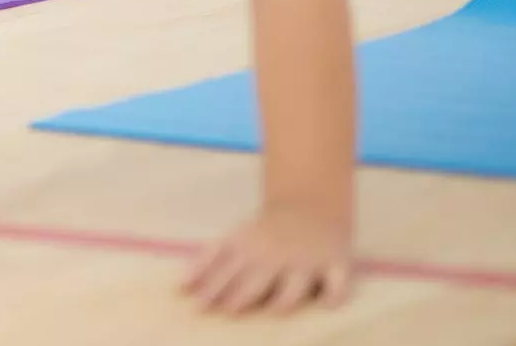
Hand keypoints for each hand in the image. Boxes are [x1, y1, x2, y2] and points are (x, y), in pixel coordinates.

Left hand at [185, 204, 352, 313]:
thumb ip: (207, 263)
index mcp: (249, 249)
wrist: (310, 205)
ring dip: (285, 296)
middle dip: (241, 293)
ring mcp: (307, 261)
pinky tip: (325, 304)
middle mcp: (276, 256)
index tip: (196, 304)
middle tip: (226, 309)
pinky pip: (337, 283)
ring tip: (273, 310)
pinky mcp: (336, 265)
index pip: (227, 270)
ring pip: (296, 283)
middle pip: (257, 278)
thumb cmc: (265, 232)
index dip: (211, 287)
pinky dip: (333, 294)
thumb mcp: (234, 239)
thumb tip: (178, 288)